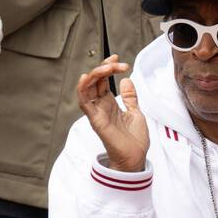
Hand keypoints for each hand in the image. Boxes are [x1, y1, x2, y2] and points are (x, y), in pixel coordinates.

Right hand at [77, 55, 149, 172]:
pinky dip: (82, 88)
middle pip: (95, 80)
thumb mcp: (135, 113)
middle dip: (105, 67)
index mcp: (109, 103)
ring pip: (87, 87)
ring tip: (108, 66)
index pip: (103, 80)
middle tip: (118, 62)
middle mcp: (100, 106)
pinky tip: (87, 77)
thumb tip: (126, 80)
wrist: (135, 157)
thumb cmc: (135, 140)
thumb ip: (129, 97)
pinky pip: (83, 101)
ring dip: (96, 73)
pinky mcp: (95, 119)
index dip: (109, 67)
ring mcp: (96, 112)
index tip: (119, 60)